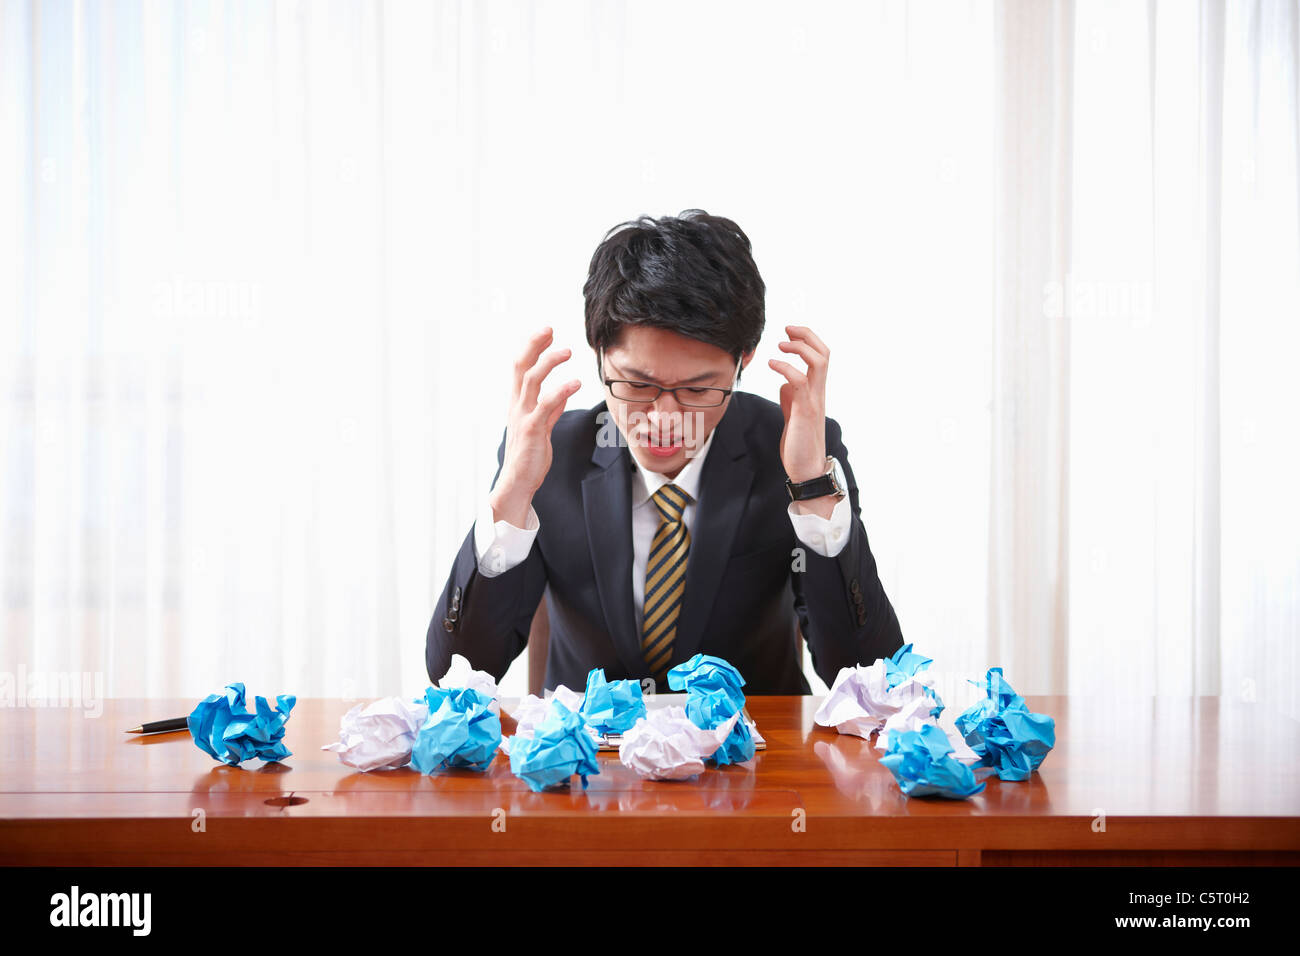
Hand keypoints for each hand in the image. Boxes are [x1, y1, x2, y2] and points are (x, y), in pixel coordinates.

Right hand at [488, 327, 580, 526]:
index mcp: (518, 402)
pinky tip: (576, 382)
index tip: (546, 331)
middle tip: (549, 328)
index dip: (532, 347)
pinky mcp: (532, 430)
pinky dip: (560, 391)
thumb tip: (564, 393)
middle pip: (521, 367)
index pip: (521, 367)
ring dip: (548, 362)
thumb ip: (552, 408)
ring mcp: (522, 416)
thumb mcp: (542, 426)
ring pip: (531, 381)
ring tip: (567, 350)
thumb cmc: (530, 456)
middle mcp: (517, 405)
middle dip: (533, 345)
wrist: (519, 482)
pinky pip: (545, 405)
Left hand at [768, 325, 832, 517]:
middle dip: (807, 335)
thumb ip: (792, 398)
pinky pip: (799, 382)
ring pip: (818, 363)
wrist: (807, 469)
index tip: (789, 333)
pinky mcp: (805, 412)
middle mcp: (819, 393)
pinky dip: (785, 368)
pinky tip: (771, 364)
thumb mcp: (794, 415)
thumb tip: (785, 383)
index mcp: (816, 392)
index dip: (808, 340)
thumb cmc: (800, 444)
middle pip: (824, 353)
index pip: (821, 357)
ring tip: (780, 344)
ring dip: (799, 348)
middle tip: (787, 328)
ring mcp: (814, 401)